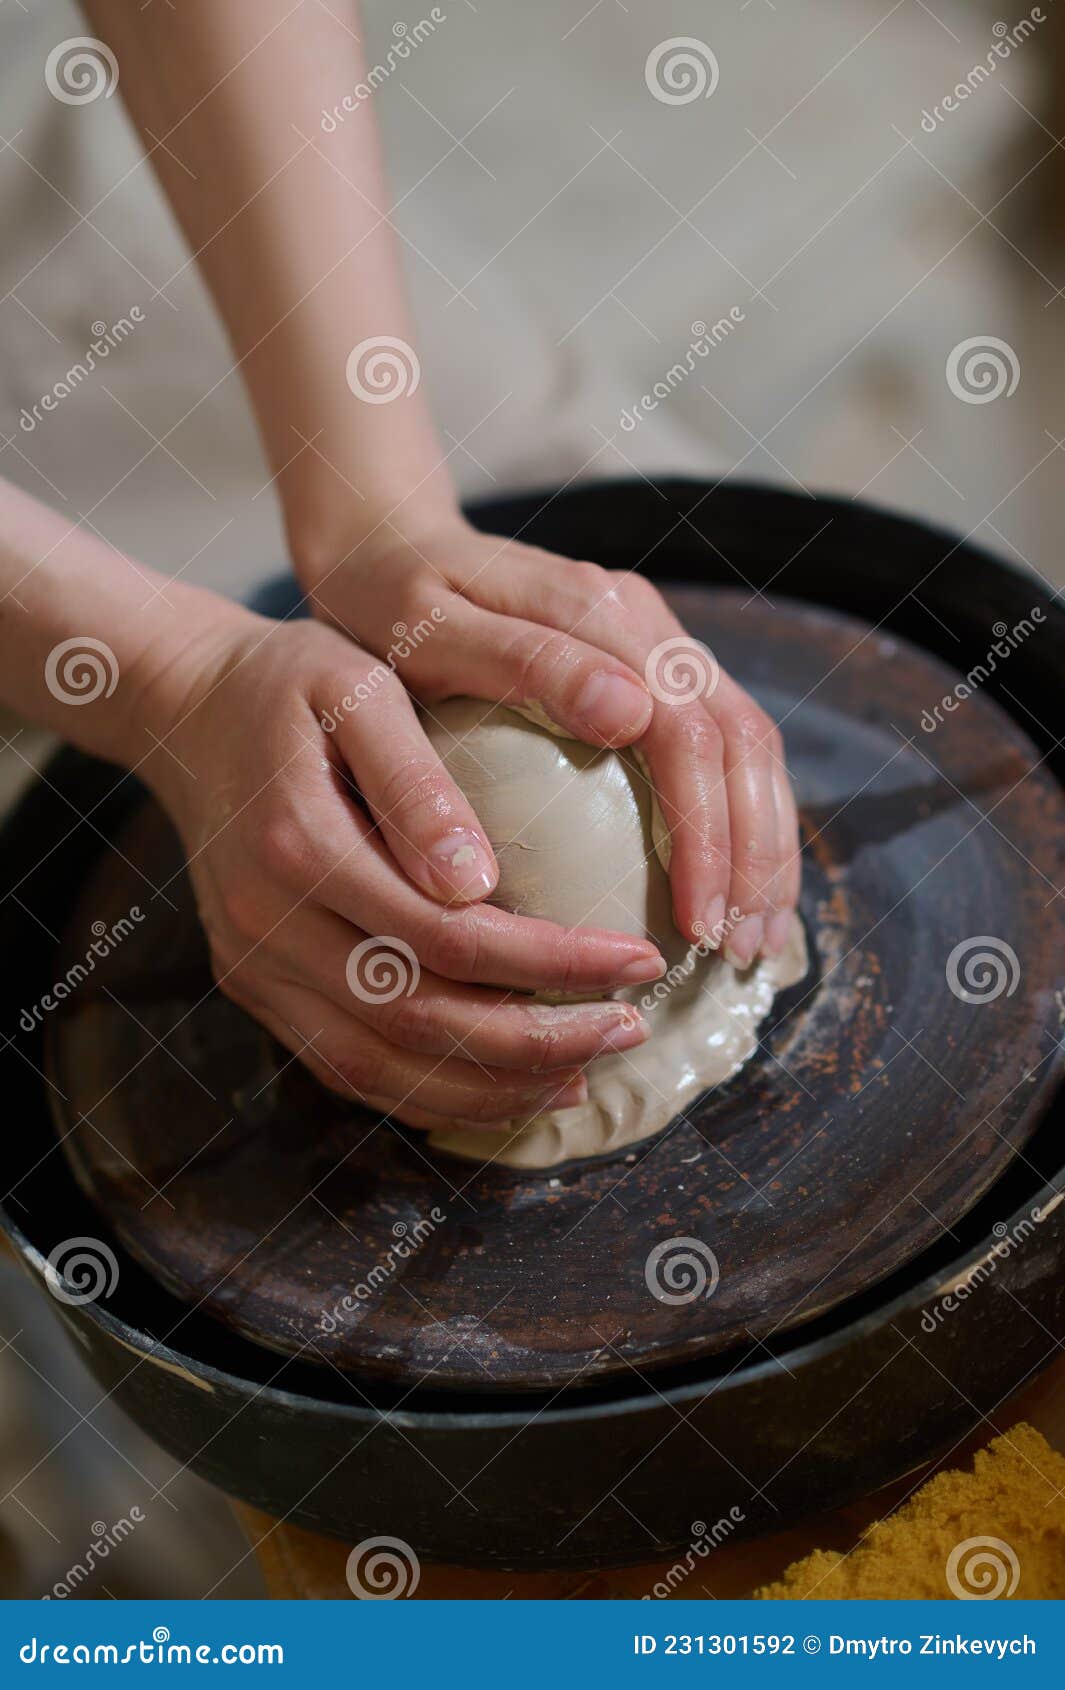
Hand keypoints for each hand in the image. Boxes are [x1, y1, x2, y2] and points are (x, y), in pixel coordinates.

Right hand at [141, 610, 659, 1125]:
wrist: (186, 711)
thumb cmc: (293, 683)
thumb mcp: (359, 688)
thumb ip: (414, 781)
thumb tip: (479, 882)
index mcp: (298, 847)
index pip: (451, 940)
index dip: (554, 964)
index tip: (640, 957)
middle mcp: (265, 925)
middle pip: (418, 1021)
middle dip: (538, 1040)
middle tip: (631, 1027)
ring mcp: (253, 968)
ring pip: (380, 1068)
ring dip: (490, 1086)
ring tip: (584, 1072)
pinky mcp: (254, 988)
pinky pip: (344, 1068)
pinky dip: (429, 1092)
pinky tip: (503, 1082)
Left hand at [301, 515, 801, 965]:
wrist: (384, 545)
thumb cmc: (387, 603)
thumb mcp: (429, 631)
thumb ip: (523, 664)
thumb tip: (630, 716)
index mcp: (598, 609)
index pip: (688, 729)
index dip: (706, 833)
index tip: (696, 924)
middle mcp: (644, 619)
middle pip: (742, 740)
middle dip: (753, 854)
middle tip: (738, 950)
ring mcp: (656, 641)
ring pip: (750, 744)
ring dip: (764, 845)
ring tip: (754, 938)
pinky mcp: (652, 667)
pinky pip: (727, 746)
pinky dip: (744, 823)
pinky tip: (736, 889)